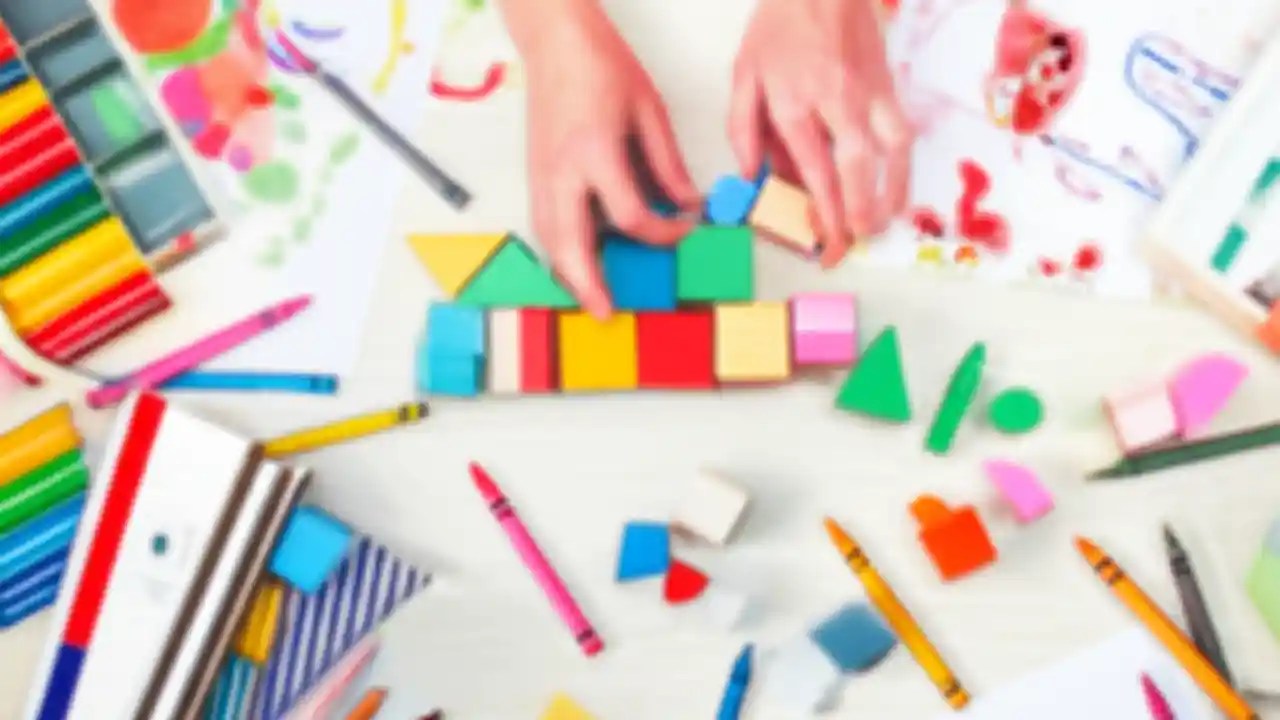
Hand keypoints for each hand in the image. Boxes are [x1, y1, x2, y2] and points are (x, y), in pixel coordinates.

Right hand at [503, 0, 698, 316]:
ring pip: (549, 240)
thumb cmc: (602, 66)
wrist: (555, 42)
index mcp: (596, 152)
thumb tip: (686, 204)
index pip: (630, 215)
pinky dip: (558, 250)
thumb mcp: (649, 111)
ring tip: (591, 297)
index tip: (685, 229)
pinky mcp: (534, 175)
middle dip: (588, 284)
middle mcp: (562, 171)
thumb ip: (667, 164)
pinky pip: (544, 224)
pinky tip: (577, 262)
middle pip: (571, 244)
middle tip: (606, 313)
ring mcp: (542, 176)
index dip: (663, 232)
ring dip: (568, 273)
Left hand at [731, 0, 912, 266]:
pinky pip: (903, 133)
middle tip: (854, 243)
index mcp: (794, 99)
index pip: (813, 166)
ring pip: (892, 151)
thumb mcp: (744, 73)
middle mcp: (837, 100)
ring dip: (891, 194)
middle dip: (859, 211)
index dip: (823, 208)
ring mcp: (870, 93)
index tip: (825, 240)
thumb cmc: (780, 26)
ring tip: (881, 225)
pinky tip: (896, 188)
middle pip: (856, 165)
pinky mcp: (890, 86)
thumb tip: (750, 176)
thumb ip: (742, 128)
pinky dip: (903, 166)